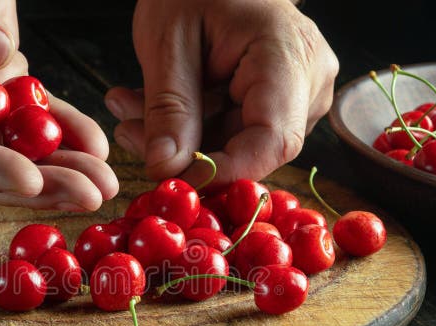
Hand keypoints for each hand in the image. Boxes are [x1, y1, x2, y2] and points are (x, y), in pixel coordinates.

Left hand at [105, 0, 338, 186]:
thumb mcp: (168, 39)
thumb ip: (168, 107)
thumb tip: (165, 168)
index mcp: (289, 58)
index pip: (271, 141)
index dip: (223, 171)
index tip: (171, 176)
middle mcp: (307, 82)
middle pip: (249, 147)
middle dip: (184, 151)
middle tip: (129, 131)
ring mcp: (296, 93)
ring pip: (234, 143)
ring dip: (177, 136)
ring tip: (128, 109)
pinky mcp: (276, 99)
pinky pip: (232, 129)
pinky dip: (188, 124)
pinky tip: (147, 106)